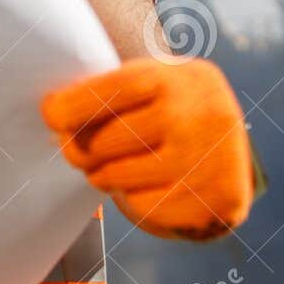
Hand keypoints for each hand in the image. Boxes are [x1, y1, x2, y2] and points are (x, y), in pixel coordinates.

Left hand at [40, 57, 254, 240]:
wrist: (233, 159)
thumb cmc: (171, 115)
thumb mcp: (153, 89)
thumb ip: (110, 94)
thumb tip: (54, 114)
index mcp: (182, 78)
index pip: (121, 88)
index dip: (77, 103)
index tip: (50, 115)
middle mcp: (204, 114)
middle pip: (111, 138)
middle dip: (79, 149)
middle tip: (73, 152)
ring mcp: (214, 159)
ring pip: (120, 175)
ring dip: (101, 177)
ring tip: (106, 171)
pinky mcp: (218, 200)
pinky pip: (145, 206)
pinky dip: (132, 201)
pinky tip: (144, 189)